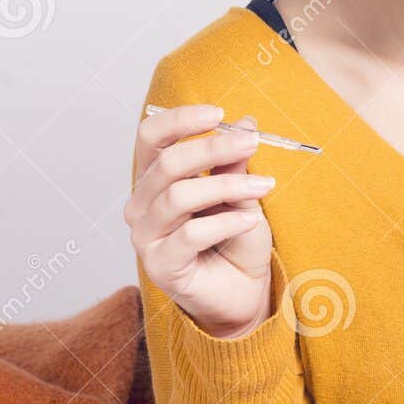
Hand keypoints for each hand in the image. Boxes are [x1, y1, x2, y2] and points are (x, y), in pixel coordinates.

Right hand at [125, 102, 276, 338]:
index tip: (218, 113)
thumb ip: (234, 162)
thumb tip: (243, 122)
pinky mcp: (160, 266)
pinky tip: (250, 222)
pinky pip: (190, 234)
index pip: (150, 138)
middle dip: (214, 148)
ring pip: (179, 196)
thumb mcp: (241, 193)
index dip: (180, 120)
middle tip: (252, 143)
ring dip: (227, 186)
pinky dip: (226, 223)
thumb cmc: (236, 239)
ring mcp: (145, 237)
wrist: (244, 291)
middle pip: (167, 163)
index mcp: (154, 180)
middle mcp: (140, 206)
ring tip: (262, 186)